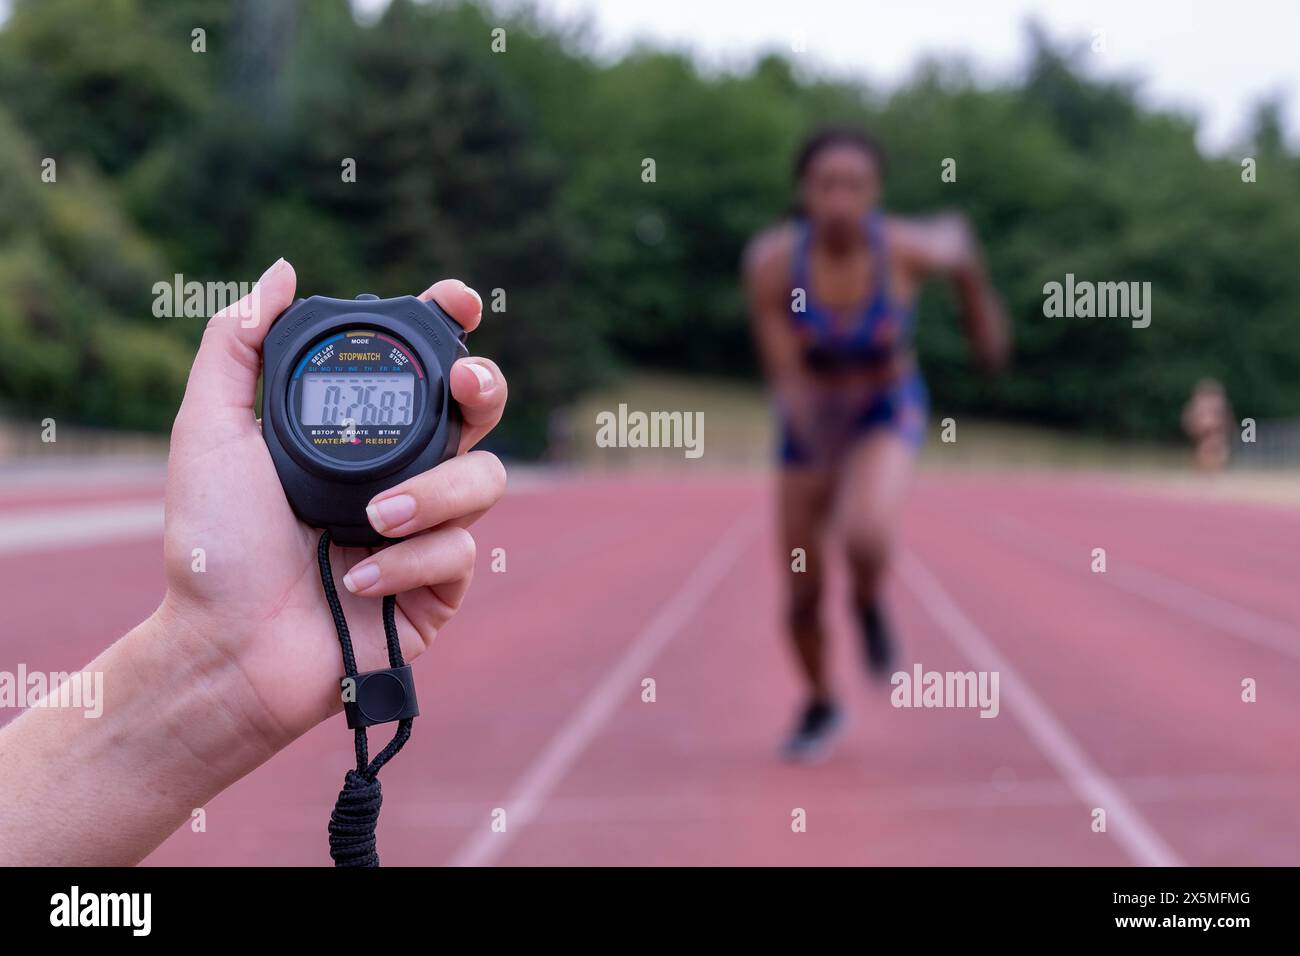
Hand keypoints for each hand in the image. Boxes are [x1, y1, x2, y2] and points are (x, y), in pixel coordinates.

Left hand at [159, 258, 507, 757]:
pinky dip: (409, 559)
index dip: (449, 326)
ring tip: (369, 519)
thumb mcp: (210, 434)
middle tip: (464, 384)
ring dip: (433, 493)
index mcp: (356, 432)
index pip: (417, 367)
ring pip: (485, 479)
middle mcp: (400, 473)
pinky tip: (358, 580)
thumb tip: (282, 272)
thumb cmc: (213, 545)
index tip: (459, 302)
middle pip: (479, 412)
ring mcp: (426, 529)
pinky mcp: (440, 586)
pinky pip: (461, 550)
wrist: (226, 647)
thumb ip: (238, 347)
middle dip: (486, 387)